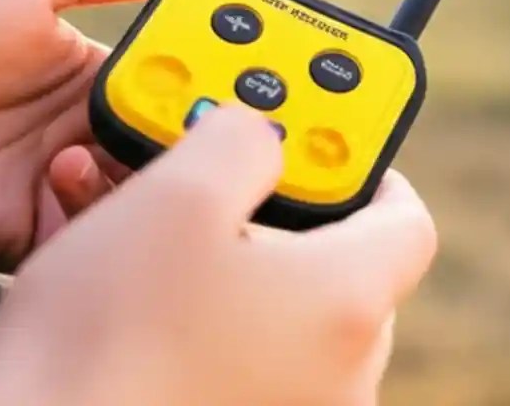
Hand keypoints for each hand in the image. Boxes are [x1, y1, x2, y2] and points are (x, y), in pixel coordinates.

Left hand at [0, 0, 248, 270]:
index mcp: (106, 69)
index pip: (204, 73)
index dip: (248, 70)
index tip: (295, 66)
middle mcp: (96, 128)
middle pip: (193, 136)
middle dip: (227, 126)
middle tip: (247, 115)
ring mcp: (68, 184)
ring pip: (158, 188)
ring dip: (162, 164)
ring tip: (142, 133)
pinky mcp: (35, 234)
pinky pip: (100, 233)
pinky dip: (101, 206)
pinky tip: (67, 165)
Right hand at [0, 105, 437, 405]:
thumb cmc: (101, 342)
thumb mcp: (174, 198)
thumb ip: (240, 141)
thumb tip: (260, 134)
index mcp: (349, 303)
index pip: (408, 220)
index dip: (371, 172)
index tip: (328, 150)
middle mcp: (345, 374)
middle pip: (349, 270)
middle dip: (294, 222)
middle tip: (233, 191)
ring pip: (296, 323)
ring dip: (251, 276)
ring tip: (177, 250)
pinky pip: (260, 369)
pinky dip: (227, 331)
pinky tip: (161, 316)